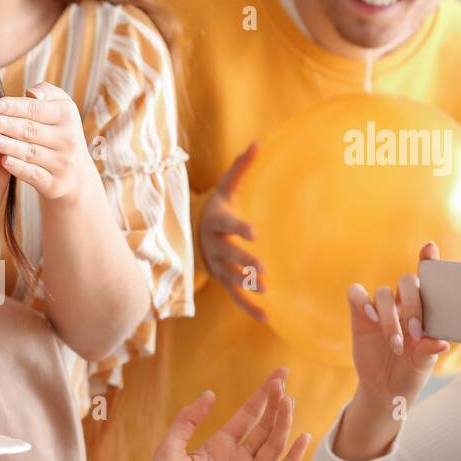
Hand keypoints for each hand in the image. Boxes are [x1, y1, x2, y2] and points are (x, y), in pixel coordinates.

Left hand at [0, 82, 100, 201]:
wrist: (76, 174)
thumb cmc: (59, 132)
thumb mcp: (60, 107)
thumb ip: (46, 92)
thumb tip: (31, 93)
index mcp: (68, 116)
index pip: (37, 109)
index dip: (15, 107)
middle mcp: (68, 139)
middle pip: (31, 130)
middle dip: (7, 125)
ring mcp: (62, 163)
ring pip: (31, 152)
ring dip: (10, 146)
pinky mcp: (54, 184)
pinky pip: (34, 174)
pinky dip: (18, 168)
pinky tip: (4, 161)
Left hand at [134, 369, 309, 460]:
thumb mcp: (169, 448)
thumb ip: (187, 420)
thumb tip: (210, 394)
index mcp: (218, 445)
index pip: (247, 415)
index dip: (262, 395)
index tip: (278, 376)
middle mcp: (238, 458)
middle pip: (264, 426)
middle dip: (275, 404)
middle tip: (284, 382)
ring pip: (273, 445)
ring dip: (283, 424)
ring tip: (289, 402)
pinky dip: (293, 456)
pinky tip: (303, 437)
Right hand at [199, 144, 265, 320]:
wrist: (194, 236)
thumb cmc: (218, 209)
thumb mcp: (226, 187)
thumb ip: (241, 168)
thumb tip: (257, 142)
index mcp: (217, 222)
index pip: (228, 224)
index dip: (240, 228)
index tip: (255, 232)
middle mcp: (215, 246)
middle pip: (228, 255)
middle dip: (244, 261)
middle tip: (262, 267)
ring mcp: (218, 266)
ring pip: (231, 277)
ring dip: (246, 283)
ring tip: (265, 288)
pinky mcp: (224, 282)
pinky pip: (235, 296)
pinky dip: (249, 307)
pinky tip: (267, 317)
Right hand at [345, 241, 450, 409]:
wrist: (386, 389)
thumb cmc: (411, 371)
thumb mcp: (424, 364)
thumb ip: (429, 350)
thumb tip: (440, 343)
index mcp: (426, 307)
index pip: (429, 277)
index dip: (429, 260)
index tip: (429, 249)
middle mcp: (404, 302)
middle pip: (407, 281)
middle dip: (413, 304)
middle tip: (416, 331)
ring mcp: (381, 307)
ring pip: (383, 293)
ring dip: (390, 319)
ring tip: (395, 345)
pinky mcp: (359, 314)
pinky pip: (356, 294)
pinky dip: (362, 301)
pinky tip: (371, 317)